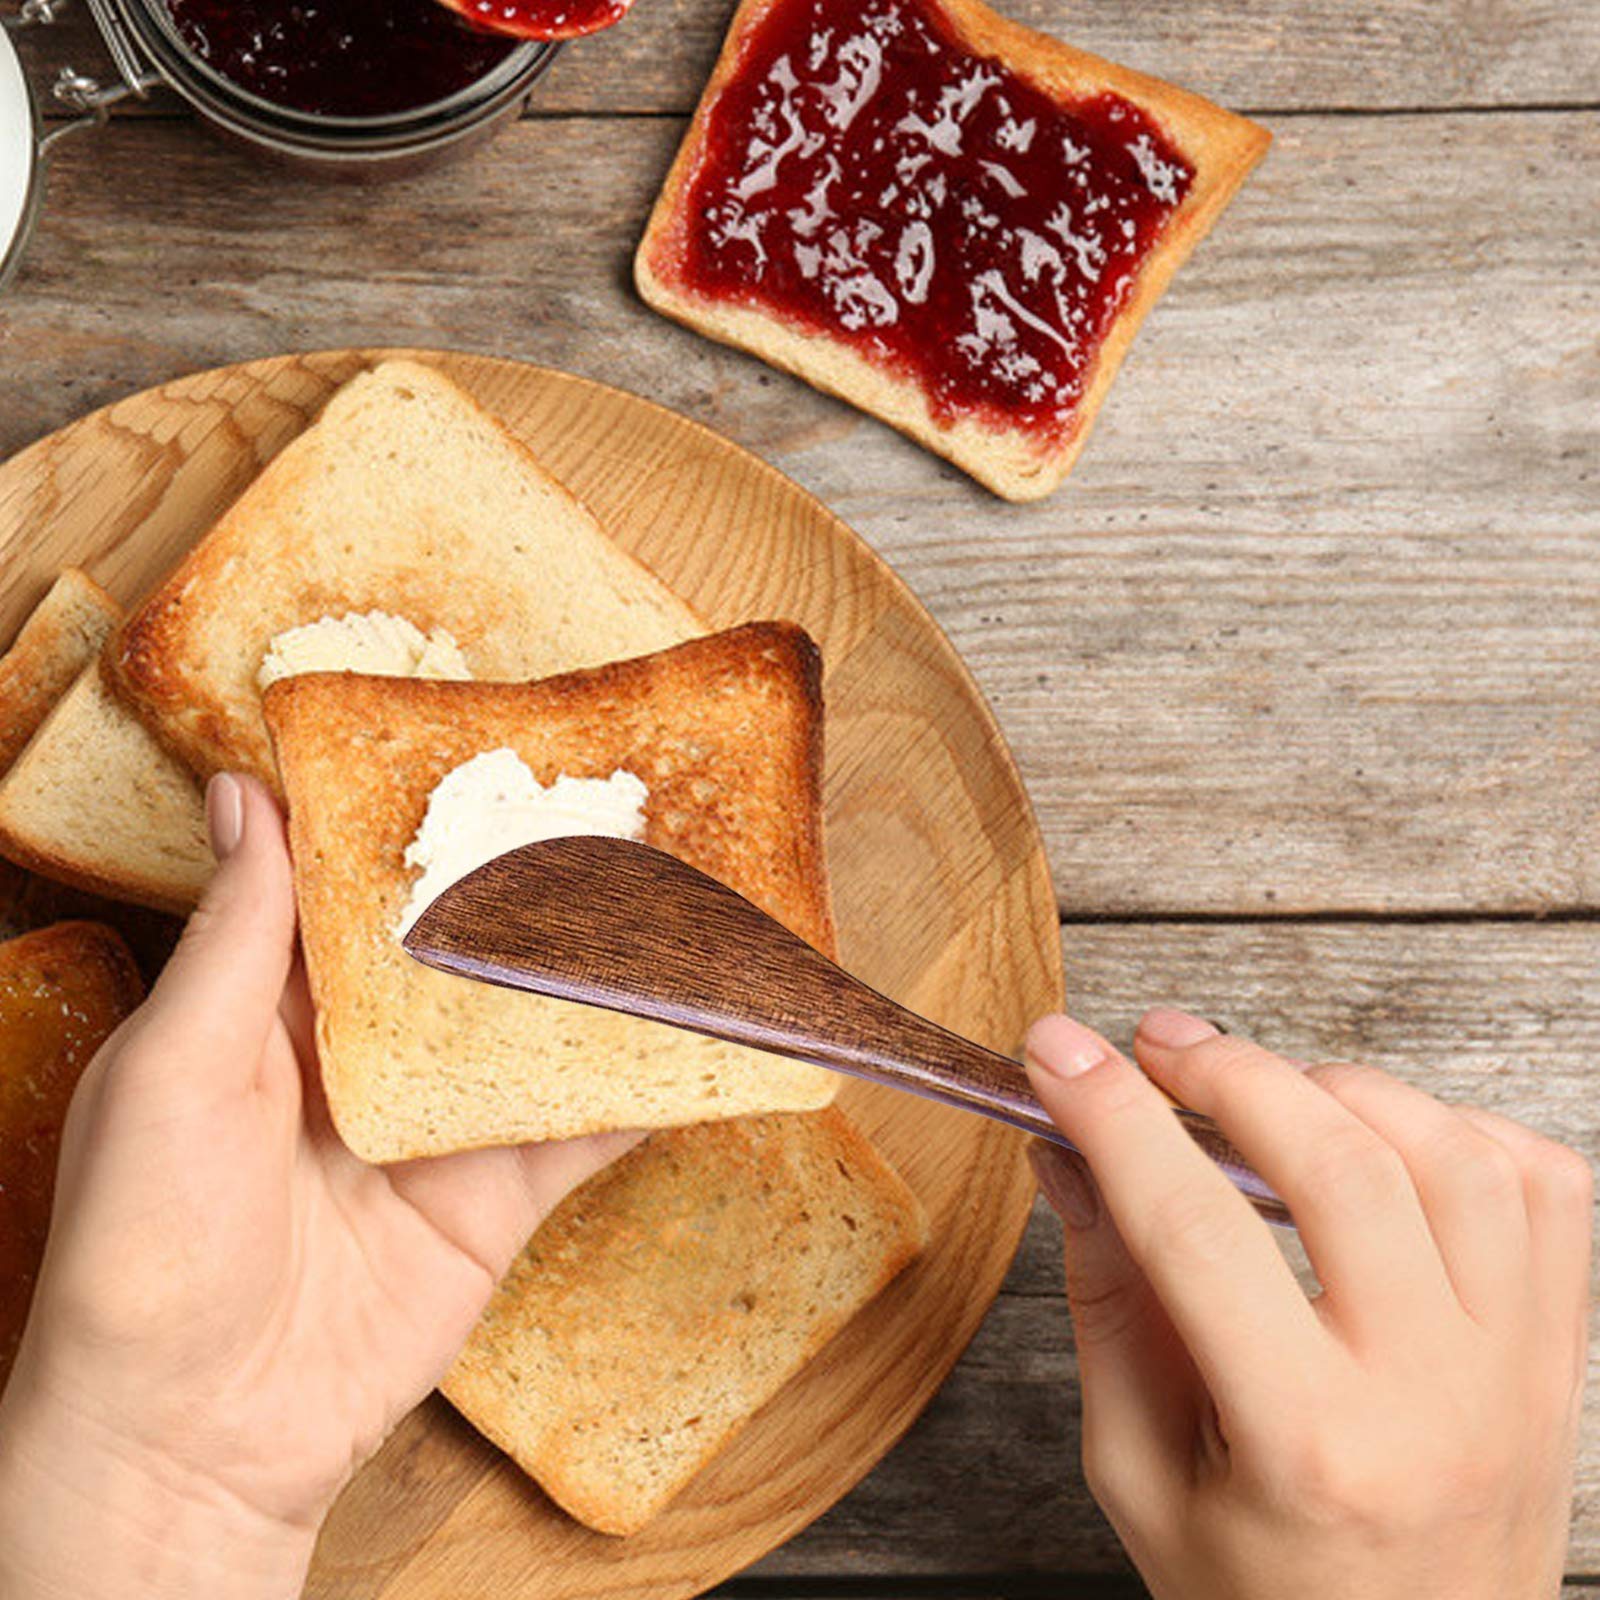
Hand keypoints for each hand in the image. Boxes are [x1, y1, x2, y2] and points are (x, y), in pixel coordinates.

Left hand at [0, 775, 636, 1599]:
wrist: (200, 1437)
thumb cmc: (148, 1243)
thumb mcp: (177, 1066)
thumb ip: (236, 935)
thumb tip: (238, 791)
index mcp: (278, 1005)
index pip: (360, 890)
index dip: (416, 825)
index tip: (485, 746)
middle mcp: (368, 1052)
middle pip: (469, 950)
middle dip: (533, 886)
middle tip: (617, 804)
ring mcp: (442, 1124)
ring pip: (539, 1025)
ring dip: (604, 971)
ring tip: (681, 892)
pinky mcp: (499, 1196)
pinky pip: (583, 1127)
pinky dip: (646, 1082)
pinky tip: (704, 1027)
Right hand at [1025, 1008, 1590, 1599]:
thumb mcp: (1141, 1475)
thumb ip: (1107, 1307)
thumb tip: (1071, 1158)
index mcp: (1307, 1450)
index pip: (1195, 1231)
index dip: (1114, 1118)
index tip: (1058, 1051)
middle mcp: (1434, 1402)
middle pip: (1340, 1167)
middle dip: (1229, 1073)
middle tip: (1158, 1045)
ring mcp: (1518, 1375)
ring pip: (1454, 1157)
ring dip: (1343, 1089)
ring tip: (1268, 1091)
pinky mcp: (1563, 1356)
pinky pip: (1547, 1190)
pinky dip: (1461, 1129)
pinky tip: (1383, 1142)